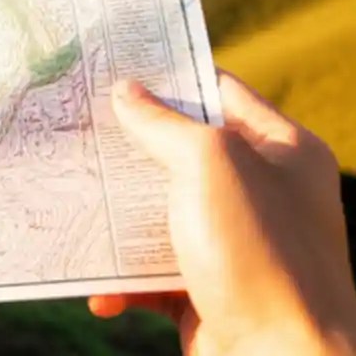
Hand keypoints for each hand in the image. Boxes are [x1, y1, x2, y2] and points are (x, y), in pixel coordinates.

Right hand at [88, 72, 355, 355]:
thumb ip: (164, 124)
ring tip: (72, 202)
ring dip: (115, 217)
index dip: (167, 75)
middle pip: (180, 153)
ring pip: (159, 213)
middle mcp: (264, 193)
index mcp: (284, 150)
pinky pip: (151, 272)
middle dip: (127, 146)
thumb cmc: (260, 256)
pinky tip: (100, 290)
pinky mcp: (207, 289)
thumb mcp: (211, 165)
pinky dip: (121, 280)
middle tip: (76, 127)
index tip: (113, 65)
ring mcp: (235, 244)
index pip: (219, 91)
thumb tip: (126, 92)